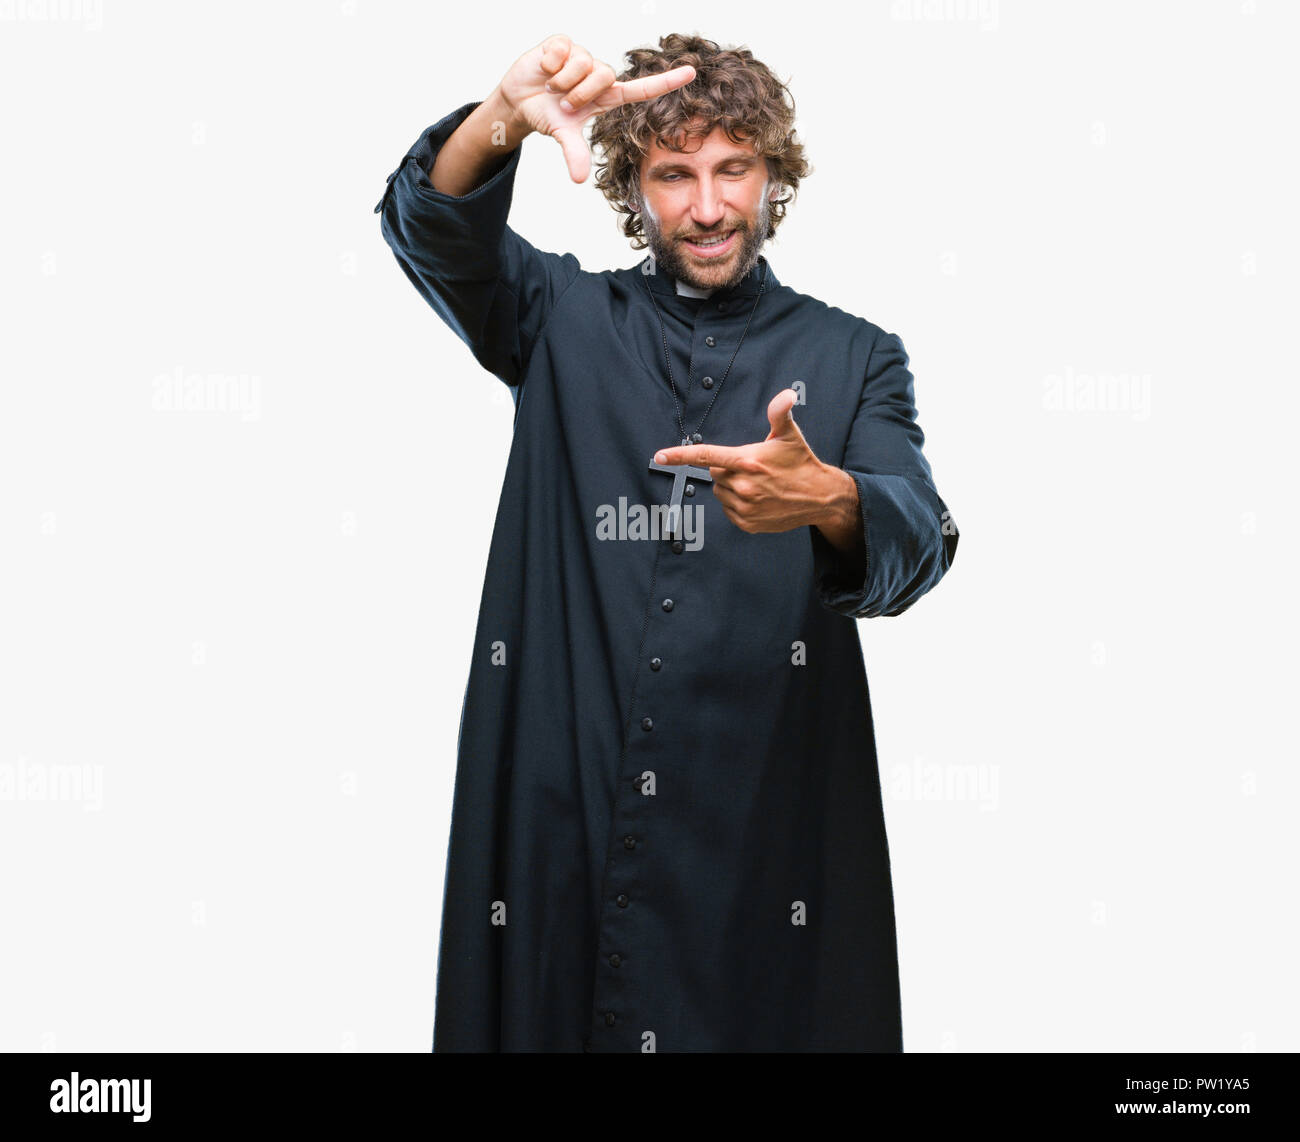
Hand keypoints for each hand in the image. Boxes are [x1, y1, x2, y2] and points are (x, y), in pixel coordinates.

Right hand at [496, 33, 695, 182]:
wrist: (519, 100)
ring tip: (552, 86)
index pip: (642, 89)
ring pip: (582, 63)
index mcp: (607, 96)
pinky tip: (545, 69)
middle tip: (564, 102)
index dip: (666, 81)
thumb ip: (575, 153)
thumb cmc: (548, 115)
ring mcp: (582, 56)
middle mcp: (598, 74)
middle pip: (604, 75)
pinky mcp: (563, 42)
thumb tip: (579, 179)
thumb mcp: (562, 135)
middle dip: (580, 93)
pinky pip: (562, 51)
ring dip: (562, 81)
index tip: (692, 73)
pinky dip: (549, 64)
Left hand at [653, 390, 859, 538]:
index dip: (680, 455)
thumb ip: (780, 413)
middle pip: (715, 473)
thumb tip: (786, 395)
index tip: (659, 456)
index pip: (706, 456)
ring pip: (721, 492)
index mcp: (747, 460)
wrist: (819, 497)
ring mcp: (744, 507)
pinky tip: (758, 498)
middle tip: (752, 467)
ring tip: (758, 483)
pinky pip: (728, 510)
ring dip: (733, 487)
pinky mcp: (747, 523)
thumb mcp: (790, 435)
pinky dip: (738, 504)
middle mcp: (743, 485)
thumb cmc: (801, 463)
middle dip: (728, 469)